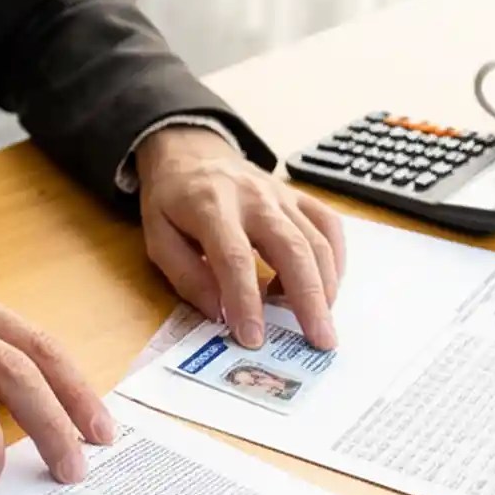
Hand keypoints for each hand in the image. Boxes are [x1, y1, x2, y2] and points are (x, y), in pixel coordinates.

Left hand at [136, 127, 344, 349]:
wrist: (192, 154)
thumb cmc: (173, 202)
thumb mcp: (158, 238)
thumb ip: (186, 276)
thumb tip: (219, 313)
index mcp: (211, 207)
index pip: (235, 258)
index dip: (246, 300)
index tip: (254, 338)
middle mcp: (254, 198)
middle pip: (292, 248)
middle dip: (309, 299)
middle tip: (320, 341)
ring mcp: (282, 195)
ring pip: (317, 240)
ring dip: (325, 287)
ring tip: (320, 325)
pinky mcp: (299, 197)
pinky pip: (329, 225)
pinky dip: (335, 260)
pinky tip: (326, 288)